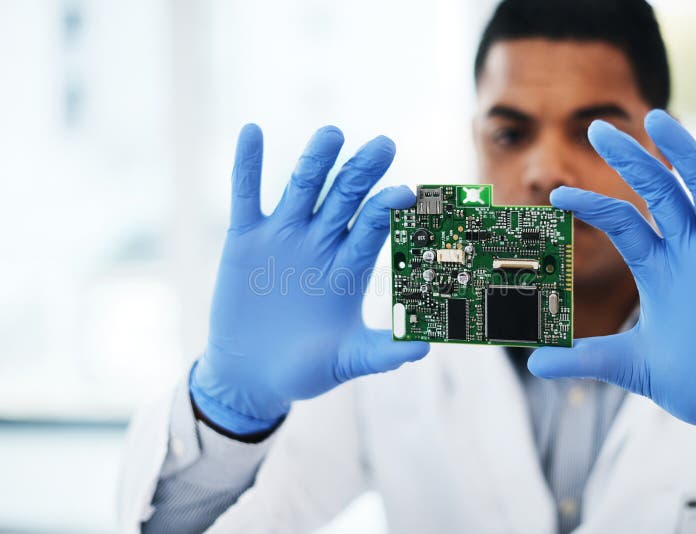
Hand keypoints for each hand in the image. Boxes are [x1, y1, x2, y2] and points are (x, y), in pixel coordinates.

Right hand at [190, 124, 429, 434]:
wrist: (253, 376)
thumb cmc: (306, 370)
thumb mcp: (346, 361)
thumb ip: (382, 353)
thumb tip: (424, 348)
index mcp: (349, 265)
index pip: (372, 226)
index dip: (387, 207)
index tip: (405, 193)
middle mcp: (321, 242)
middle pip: (345, 196)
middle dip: (362, 171)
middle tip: (384, 145)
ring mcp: (284, 236)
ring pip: (302, 187)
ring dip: (316, 160)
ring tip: (332, 134)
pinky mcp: (246, 239)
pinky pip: (246, 195)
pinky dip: (248, 165)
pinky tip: (252, 133)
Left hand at [529, 110, 695, 461]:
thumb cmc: (694, 382)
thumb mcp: (629, 365)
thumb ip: (583, 358)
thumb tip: (534, 363)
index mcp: (659, 269)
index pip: (624, 222)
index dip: (594, 205)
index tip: (558, 193)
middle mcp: (690, 255)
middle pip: (661, 193)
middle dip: (633, 160)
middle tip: (599, 129)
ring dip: (684, 157)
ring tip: (657, 119)